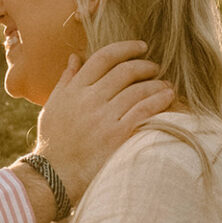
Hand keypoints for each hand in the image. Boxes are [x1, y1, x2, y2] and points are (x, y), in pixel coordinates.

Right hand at [34, 43, 174, 203]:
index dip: (125, 48)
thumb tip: (75, 57)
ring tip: (165, 84)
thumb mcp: (52, 106)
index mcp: (74, 89)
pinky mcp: (116, 134)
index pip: (103, 57)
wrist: (53, 175)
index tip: (140, 47)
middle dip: (144, 65)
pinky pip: (143, 110)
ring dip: (156, 83)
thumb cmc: (53, 142)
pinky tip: (168, 96)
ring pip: (137, 89)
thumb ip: (66, 80)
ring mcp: (103, 116)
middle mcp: (89, 99)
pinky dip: (158, 100)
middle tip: (155, 67)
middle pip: (124, 71)